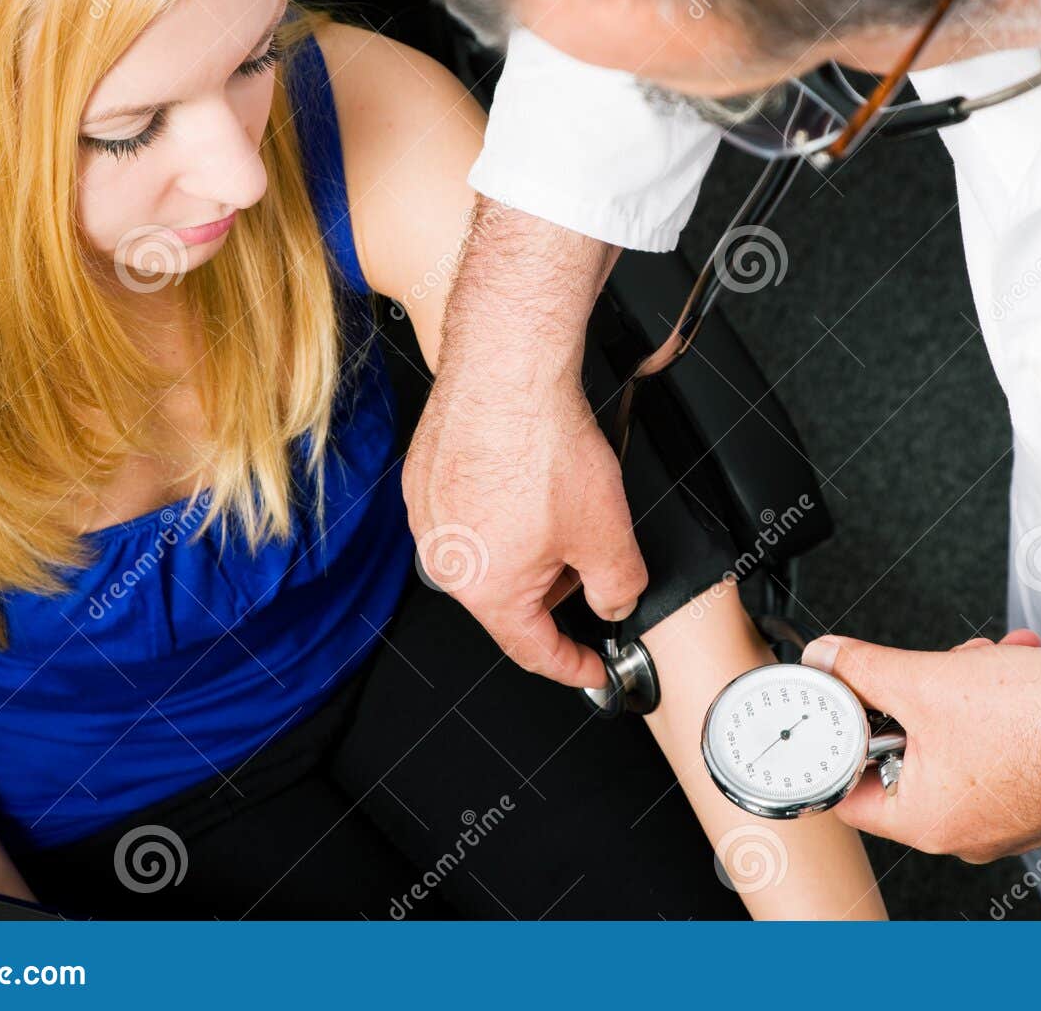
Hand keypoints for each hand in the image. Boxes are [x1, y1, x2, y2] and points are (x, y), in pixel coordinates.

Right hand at [402, 197, 648, 688]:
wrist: (507, 371)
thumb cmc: (543, 446)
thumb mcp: (609, 535)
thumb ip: (618, 589)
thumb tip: (613, 604)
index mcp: (487, 591)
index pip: (533, 651)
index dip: (573, 666)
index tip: (591, 670)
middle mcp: (445, 561)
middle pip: (510, 597)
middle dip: (554, 582)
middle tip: (587, 548)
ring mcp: (427, 516)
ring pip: (488, 552)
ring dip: (526, 540)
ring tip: (556, 496)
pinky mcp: (421, 477)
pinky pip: (467, 510)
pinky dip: (499, 505)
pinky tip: (525, 474)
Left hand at [801, 630, 1040, 860]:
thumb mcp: (928, 680)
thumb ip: (865, 669)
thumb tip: (830, 658)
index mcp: (926, 821)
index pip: (846, 792)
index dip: (838, 739)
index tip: (840, 703)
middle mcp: (963, 830)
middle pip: (902, 757)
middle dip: (911, 698)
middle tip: (921, 669)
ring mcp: (1004, 815)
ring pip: (951, 742)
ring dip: (959, 689)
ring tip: (979, 660)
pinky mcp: (1037, 793)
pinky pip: (994, 745)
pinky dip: (995, 704)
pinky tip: (1012, 669)